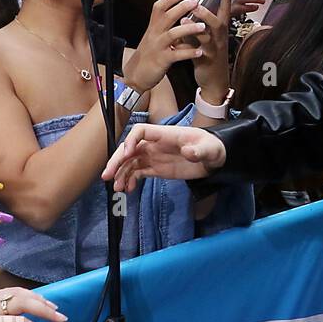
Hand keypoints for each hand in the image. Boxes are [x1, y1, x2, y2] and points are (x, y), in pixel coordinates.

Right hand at [104, 125, 227, 191]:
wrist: (214, 159)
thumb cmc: (211, 148)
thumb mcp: (208, 149)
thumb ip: (199, 151)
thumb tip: (189, 152)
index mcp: (165, 135)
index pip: (141, 131)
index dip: (131, 140)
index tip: (127, 154)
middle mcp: (155, 144)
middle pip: (129, 148)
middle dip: (117, 160)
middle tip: (108, 175)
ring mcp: (154, 156)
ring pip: (130, 162)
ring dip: (121, 173)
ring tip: (117, 188)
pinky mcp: (156, 168)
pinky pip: (138, 173)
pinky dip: (131, 180)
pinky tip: (128, 189)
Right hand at [124, 0, 204, 92]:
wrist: (136, 75)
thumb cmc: (148, 55)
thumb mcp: (153, 38)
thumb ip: (164, 28)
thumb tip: (178, 16)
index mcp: (153, 28)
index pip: (158, 8)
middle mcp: (154, 35)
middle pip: (167, 17)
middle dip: (181, 7)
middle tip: (196, 2)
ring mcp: (158, 47)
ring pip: (172, 34)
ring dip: (188, 29)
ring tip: (202, 26)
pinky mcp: (162, 60)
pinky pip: (177, 54)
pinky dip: (188, 52)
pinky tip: (200, 51)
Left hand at [189, 0, 231, 100]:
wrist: (215, 81)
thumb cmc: (210, 56)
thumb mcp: (208, 39)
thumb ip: (200, 25)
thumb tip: (192, 9)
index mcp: (220, 32)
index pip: (225, 12)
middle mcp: (219, 39)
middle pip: (219, 23)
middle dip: (208, 12)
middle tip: (197, 3)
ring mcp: (213, 50)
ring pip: (208, 36)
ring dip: (197, 27)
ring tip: (185, 18)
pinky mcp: (206, 61)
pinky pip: (197, 51)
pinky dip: (187, 44)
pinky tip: (178, 39)